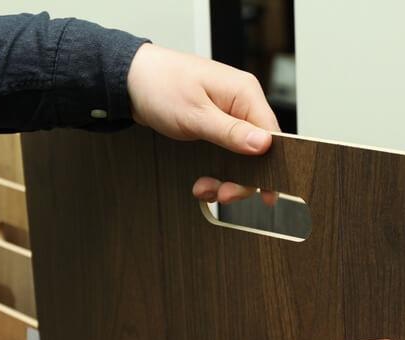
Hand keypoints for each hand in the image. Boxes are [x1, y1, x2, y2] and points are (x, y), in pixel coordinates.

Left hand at [127, 43, 278, 205]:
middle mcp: (241, 103)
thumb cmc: (160, 86)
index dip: (270, 166)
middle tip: (222, 194)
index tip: (265, 194)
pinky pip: (226, 153)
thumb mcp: (196, 114)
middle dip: (241, 178)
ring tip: (205, 189)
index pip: (272, 135)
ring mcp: (229, 114)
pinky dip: (216, 171)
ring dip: (226, 178)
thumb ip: (231, 132)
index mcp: (245, 93)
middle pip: (258, 151)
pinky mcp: (216, 124)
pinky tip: (203, 182)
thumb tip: (263, 144)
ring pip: (242, 157)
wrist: (131, 80)